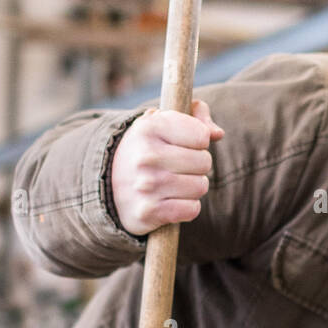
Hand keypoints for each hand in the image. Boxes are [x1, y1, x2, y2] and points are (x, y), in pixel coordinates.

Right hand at [110, 98, 223, 236]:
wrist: (109, 184)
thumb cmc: (147, 149)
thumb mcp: (163, 122)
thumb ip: (196, 115)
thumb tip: (218, 133)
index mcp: (149, 127)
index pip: (201, 135)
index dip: (199, 141)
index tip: (184, 144)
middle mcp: (146, 155)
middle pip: (204, 162)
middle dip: (198, 166)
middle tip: (181, 167)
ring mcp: (147, 185)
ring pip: (200, 186)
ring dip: (194, 187)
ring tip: (176, 183)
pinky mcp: (149, 212)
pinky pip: (192, 209)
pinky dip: (188, 207)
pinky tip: (174, 200)